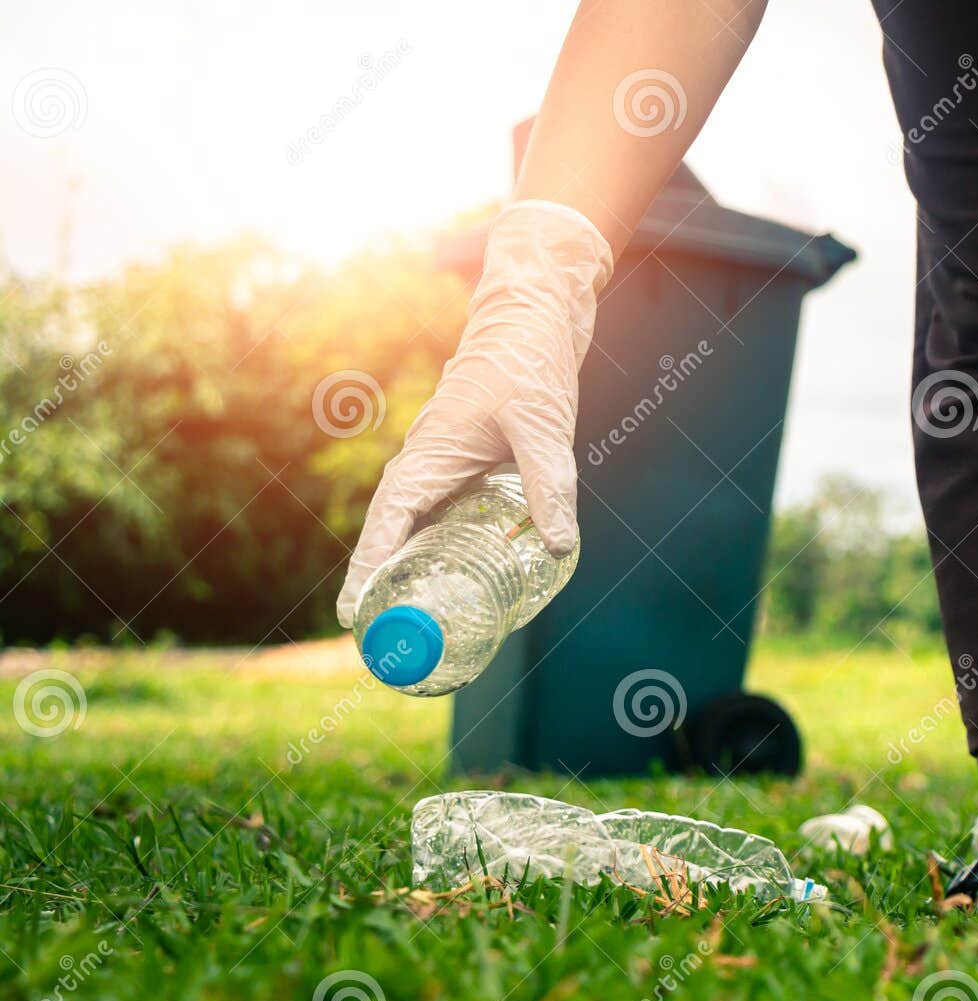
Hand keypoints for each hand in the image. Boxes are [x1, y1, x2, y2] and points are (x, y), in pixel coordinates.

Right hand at [335, 200, 612, 628]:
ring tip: (419, 626)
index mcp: (428, 455)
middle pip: (395, 537)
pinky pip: (449, 517)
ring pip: (420, 529)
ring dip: (416, 572)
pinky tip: (464, 579)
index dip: (369, 571)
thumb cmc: (528, 362)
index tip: (353, 615)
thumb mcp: (543, 426)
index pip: (387, 525)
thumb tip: (559, 546)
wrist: (534, 315)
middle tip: (384, 642)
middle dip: (387, 587)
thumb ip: (549, 484)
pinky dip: (448, 549)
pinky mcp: (470, 464)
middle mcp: (428, 465)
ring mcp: (447, 466)